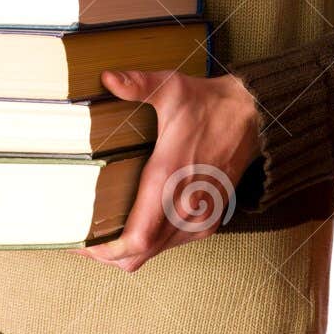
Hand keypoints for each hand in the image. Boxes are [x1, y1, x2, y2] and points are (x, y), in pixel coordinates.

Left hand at [70, 66, 260, 271]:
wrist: (253, 118)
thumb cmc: (208, 104)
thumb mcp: (172, 88)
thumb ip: (138, 84)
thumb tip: (108, 78)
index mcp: (169, 178)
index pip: (136, 238)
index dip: (105, 250)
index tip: (80, 242)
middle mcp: (185, 207)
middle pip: (138, 255)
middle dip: (106, 255)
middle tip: (81, 239)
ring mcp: (199, 218)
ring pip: (154, 254)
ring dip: (127, 251)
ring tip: (100, 233)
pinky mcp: (208, 220)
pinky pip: (171, 245)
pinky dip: (148, 244)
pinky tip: (133, 225)